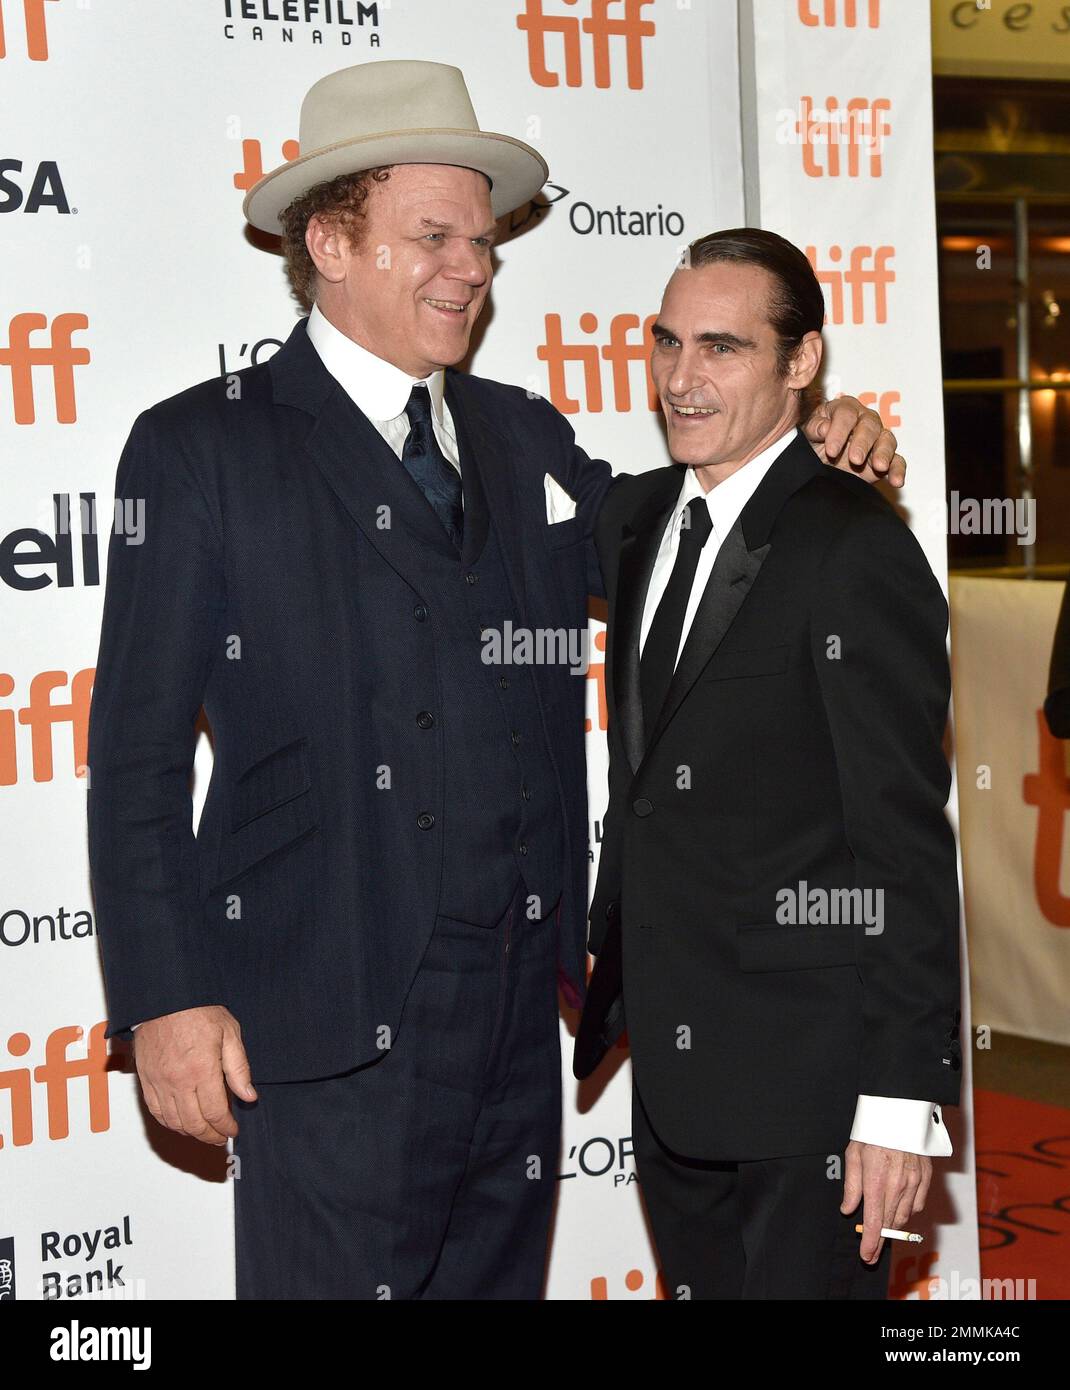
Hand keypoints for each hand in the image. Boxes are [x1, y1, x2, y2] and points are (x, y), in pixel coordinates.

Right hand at [133, 1004, 256, 1145]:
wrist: (165, 997)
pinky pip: (156, 1111)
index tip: (233, 1130)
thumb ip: (239, 1069)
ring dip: (191, 1132)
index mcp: (202, 1070)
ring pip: (174, 1122)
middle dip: (210, 1135)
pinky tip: (181, 1122)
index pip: (215, 1113)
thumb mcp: (230, 1033)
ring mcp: (159, 1082)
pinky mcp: (146, 1079)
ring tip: (204, 1132)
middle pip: (194, 1124)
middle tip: (220, 1137)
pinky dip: (170, 1122)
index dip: (226, 1127)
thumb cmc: (198, 1010)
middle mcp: (178, 1081)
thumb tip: (248, 1096)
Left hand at [803, 395, 904, 487]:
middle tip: (855, 459)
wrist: (818, 463)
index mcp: (845, 408)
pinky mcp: (885, 459)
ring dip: (884, 453)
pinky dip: (898, 470)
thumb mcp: (808, 434)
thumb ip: (814, 428)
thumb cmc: (814, 442)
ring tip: (879, 466)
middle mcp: (865, 420)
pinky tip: (896, 480)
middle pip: (870, 426)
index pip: (846, 414)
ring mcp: (878, 439)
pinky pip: (897, 462)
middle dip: (863, 443)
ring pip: (887, 440)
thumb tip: (824, 428)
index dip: (839, 431)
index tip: (831, 450)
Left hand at [841, 1140, 931, 1263]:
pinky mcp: (926, 1178)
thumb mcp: (854, 1154)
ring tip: (883, 1229)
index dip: (871, 1243)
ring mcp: (914, 1182)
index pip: (874, 1221)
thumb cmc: (872, 1131)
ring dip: (893, 1227)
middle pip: (890, 1223)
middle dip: (880, 1240)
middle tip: (871, 1250)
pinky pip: (917, 1205)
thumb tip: (848, 1209)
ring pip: (904, 1216)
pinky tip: (898, 1208)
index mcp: (876, 1179)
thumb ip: (852, 1186)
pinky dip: (907, 1211)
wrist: (899, 1112)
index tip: (866, 1256)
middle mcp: (897, 1185)